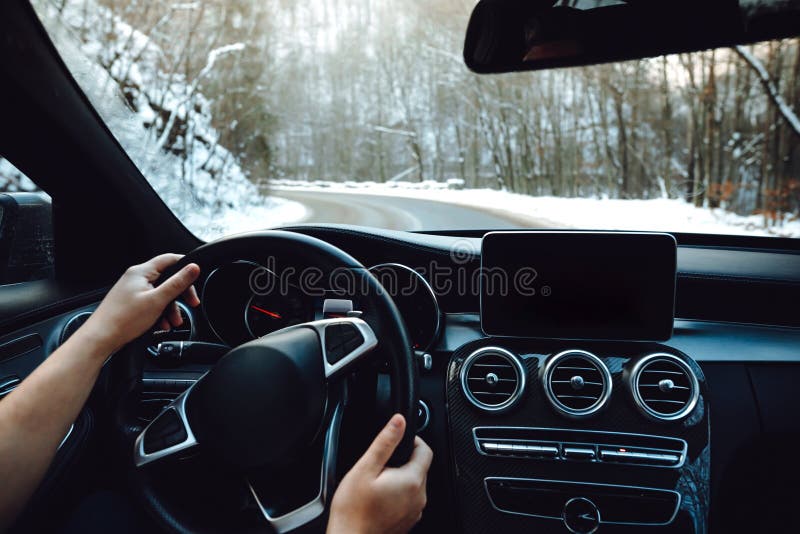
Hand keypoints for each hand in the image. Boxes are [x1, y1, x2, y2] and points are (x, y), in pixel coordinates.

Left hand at [80, 254, 200, 353]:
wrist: (101, 338)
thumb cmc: (123, 320)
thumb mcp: (158, 300)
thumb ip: (177, 283)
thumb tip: (193, 268)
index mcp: (141, 272)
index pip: (170, 259)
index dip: (186, 267)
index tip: (196, 278)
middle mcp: (136, 278)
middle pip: (167, 279)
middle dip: (180, 294)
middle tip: (191, 304)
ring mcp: (133, 290)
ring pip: (160, 294)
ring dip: (171, 308)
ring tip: (174, 322)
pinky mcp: (131, 303)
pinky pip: (152, 303)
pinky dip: (160, 313)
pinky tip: (162, 324)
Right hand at [327, 414, 432, 533]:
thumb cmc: (353, 510)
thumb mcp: (366, 468)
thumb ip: (385, 441)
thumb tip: (398, 421)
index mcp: (412, 480)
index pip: (425, 450)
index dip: (412, 439)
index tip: (397, 439)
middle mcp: (419, 497)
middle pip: (419, 467)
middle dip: (402, 460)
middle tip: (379, 464)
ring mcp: (414, 511)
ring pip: (414, 484)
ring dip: (399, 477)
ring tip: (376, 482)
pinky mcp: (407, 521)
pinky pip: (408, 499)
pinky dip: (397, 494)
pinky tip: (378, 497)